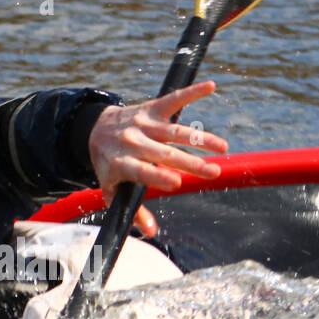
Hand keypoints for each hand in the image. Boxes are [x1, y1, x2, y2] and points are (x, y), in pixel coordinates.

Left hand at [88, 80, 227, 236]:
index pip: (141, 170)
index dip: (157, 176)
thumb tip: (152, 232)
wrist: (95, 129)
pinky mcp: (152, 108)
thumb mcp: (112, 190)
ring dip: (201, 138)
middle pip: (164, 153)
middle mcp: (133, 142)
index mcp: (121, 163)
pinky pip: (174, 99)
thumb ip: (131, 211)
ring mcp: (144, 123)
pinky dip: (192, 92)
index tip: (177, 183)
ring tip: (223, 147)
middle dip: (189, 162)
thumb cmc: (109, 165)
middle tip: (212, 172)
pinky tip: (210, 86)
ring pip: (175, 131)